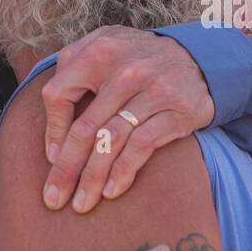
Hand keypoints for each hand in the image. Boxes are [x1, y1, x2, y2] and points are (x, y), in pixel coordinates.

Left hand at [41, 26, 214, 212]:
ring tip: (82, 203)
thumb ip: (74, 70)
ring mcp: (152, 91)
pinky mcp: (176, 112)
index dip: (52, 131)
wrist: (200, 58)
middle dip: (66, 169)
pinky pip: (141, 147)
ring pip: (110, 141)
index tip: (51, 158)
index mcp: (99, 51)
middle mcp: (125, 70)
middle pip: (84, 128)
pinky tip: (112, 190)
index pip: (59, 95)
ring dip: (92, 178)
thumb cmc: (141, 60)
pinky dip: (123, 172)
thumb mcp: (106, 47)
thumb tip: (53, 135)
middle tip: (54, 199)